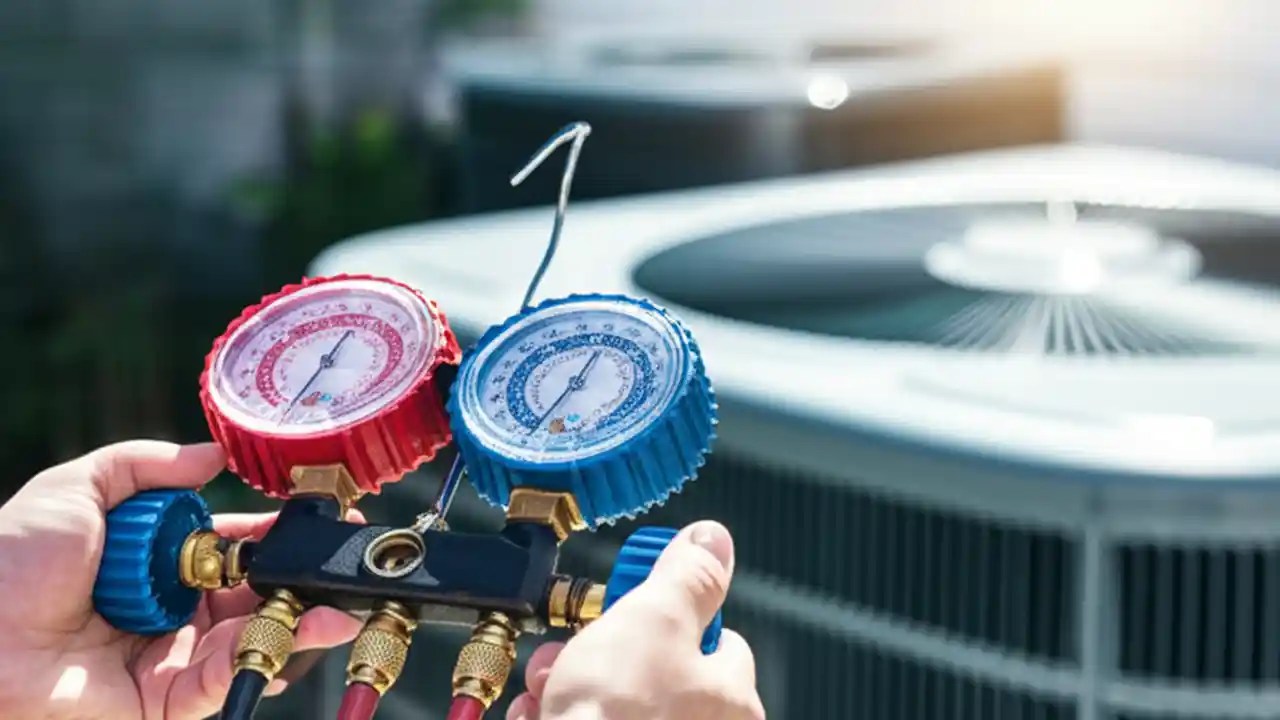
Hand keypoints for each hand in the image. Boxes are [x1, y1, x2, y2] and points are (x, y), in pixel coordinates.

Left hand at [0, 441, 360, 719]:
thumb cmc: (11, 562)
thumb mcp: (73, 490)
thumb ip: (143, 463)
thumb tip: (212, 455)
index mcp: (155, 563)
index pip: (233, 543)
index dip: (275, 531)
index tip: (317, 514)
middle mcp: (171, 610)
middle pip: (253, 590)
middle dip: (301, 574)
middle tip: (345, 554)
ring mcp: (171, 657)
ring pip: (251, 634)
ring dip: (303, 616)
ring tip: (341, 597)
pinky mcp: (165, 701)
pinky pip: (227, 677)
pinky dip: (268, 655)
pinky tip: (307, 631)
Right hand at [506, 521, 764, 719]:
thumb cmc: (617, 717)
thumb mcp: (654, 619)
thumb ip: (687, 576)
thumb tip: (713, 539)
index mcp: (730, 702)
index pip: (714, 641)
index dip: (665, 616)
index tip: (630, 604)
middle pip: (652, 676)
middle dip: (600, 655)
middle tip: (571, 651)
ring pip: (611, 710)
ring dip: (567, 691)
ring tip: (543, 691)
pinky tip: (536, 719)